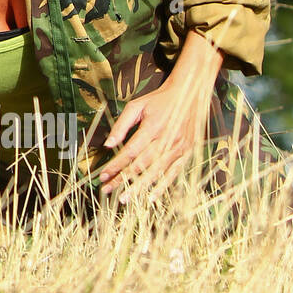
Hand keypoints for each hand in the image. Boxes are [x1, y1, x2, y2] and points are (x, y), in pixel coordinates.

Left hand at [99, 31, 223, 200]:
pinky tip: (151, 197)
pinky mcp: (187, 153)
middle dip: (123, 179)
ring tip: (125, 198)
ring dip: (139, 187)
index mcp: (152, 127)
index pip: (130, 152)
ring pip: (156, 172)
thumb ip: (122, 125)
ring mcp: (179, 148)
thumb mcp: (137, 106)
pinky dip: (162, 186)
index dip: (116, 165)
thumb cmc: (160, 100)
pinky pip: (173, 174)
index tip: (103, 174)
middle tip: (108, 189)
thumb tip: (108, 144)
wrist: (190, 95)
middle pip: (141, 165)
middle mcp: (166, 140)